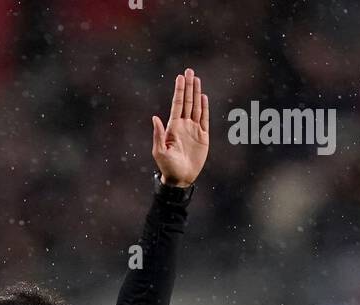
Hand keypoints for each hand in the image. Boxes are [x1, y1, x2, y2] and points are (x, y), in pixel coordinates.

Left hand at [152, 68, 208, 187]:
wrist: (180, 179)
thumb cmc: (167, 167)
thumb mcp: (160, 152)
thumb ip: (158, 134)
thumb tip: (155, 117)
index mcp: (173, 127)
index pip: (177, 104)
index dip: (179, 90)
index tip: (180, 77)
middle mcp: (184, 125)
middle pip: (187, 101)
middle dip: (188, 86)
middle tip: (189, 71)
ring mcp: (194, 129)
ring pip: (196, 107)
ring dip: (196, 93)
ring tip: (197, 79)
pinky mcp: (203, 136)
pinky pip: (204, 119)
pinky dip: (204, 108)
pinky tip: (203, 97)